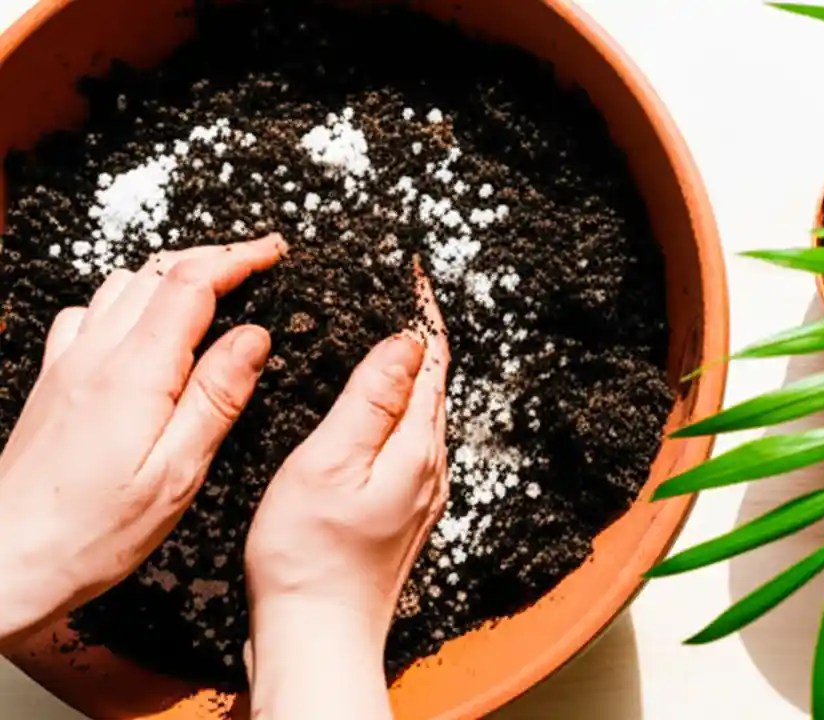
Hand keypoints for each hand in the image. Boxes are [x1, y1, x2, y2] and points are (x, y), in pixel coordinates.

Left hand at [0, 237, 285, 648]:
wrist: (5, 562)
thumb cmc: (90, 534)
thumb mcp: (177, 474)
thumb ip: (217, 398)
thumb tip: (254, 338)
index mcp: (135, 373)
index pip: (191, 282)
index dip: (237, 257)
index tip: (273, 250)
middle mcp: (95, 355)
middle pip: (156, 272)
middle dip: (212, 256)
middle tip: (256, 262)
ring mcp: (66, 364)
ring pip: (121, 286)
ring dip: (170, 274)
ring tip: (211, 288)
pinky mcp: (51, 382)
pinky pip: (88, 315)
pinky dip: (126, 301)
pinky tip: (140, 327)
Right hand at [244, 283, 448, 718]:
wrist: (316, 635)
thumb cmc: (310, 557)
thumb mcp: (331, 462)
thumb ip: (371, 399)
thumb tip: (407, 340)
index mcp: (417, 448)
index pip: (430, 359)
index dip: (421, 310)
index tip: (412, 271)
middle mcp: (430, 468)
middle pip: (431, 384)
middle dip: (416, 334)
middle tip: (396, 290)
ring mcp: (419, 493)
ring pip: (419, 414)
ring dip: (405, 371)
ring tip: (382, 334)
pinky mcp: (400, 512)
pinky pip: (404, 443)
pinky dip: (391, 410)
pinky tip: (367, 410)